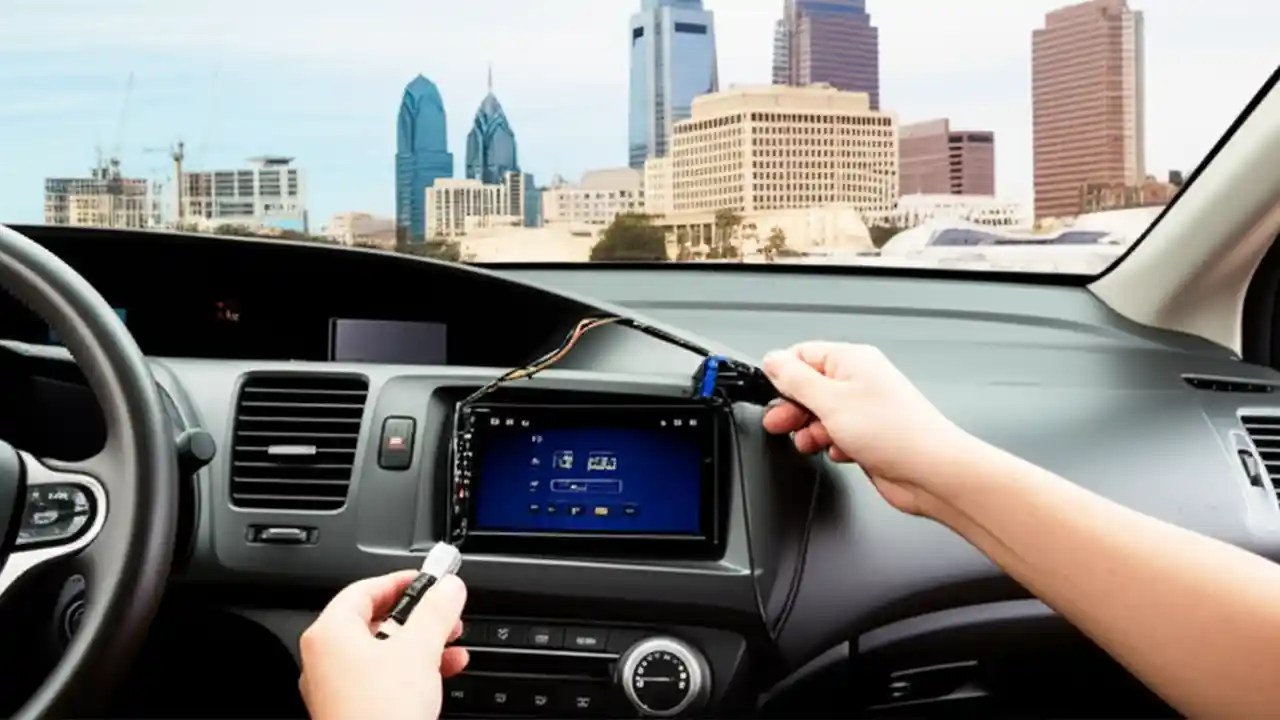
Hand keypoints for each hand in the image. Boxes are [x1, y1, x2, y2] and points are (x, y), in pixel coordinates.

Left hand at [299, 571, 468, 719]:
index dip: (401, 581)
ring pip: (383, 651)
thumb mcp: (418, 650)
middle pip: (376, 620)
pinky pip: (384, 678)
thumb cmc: (379, 713)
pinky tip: (443, 670)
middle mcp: (326, 659)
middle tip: (445, 612)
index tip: (429, 580)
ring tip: (452, 643)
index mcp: (331, 634)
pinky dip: (413, 669)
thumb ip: (436, 611)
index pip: (364, 589)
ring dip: (422, 643)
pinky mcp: (353, 710)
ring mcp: (337, 687)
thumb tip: (448, 587)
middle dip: (419, 617)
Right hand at [761, 342, 976, 514]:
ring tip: (813, 441)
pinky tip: (839, 451)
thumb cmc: (894, 433)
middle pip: (808, 386)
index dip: (783, 374)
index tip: (774, 395)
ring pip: (819, 414)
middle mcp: (859, 381)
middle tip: (782, 423)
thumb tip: (772, 360)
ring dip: (810, 430)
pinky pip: (835, 435)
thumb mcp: (830, 401)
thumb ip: (795, 379)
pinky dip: (831, 444)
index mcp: (852, 360)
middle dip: (793, 407)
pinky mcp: (867, 435)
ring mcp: (864, 409)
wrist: (931, 472)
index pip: (803, 354)